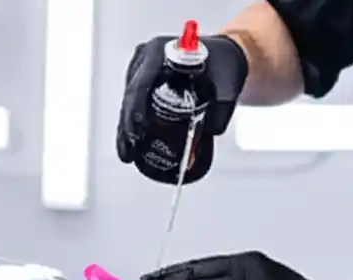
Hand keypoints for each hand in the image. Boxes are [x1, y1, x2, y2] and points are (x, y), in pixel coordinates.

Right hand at [116, 34, 248, 167]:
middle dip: (128, 126)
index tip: (139, 129)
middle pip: (131, 96)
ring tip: (128, 155)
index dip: (136, 109)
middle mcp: (145, 58)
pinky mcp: (142, 83)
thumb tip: (211, 131)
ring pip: (128, 103)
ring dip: (126, 130)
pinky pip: (133, 105)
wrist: (223, 56)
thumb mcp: (225, 84)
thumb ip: (221, 109)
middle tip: (131, 151)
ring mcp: (141, 70)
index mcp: (159, 51)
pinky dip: (132, 125)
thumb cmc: (222, 62)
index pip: (141, 83)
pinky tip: (130, 146)